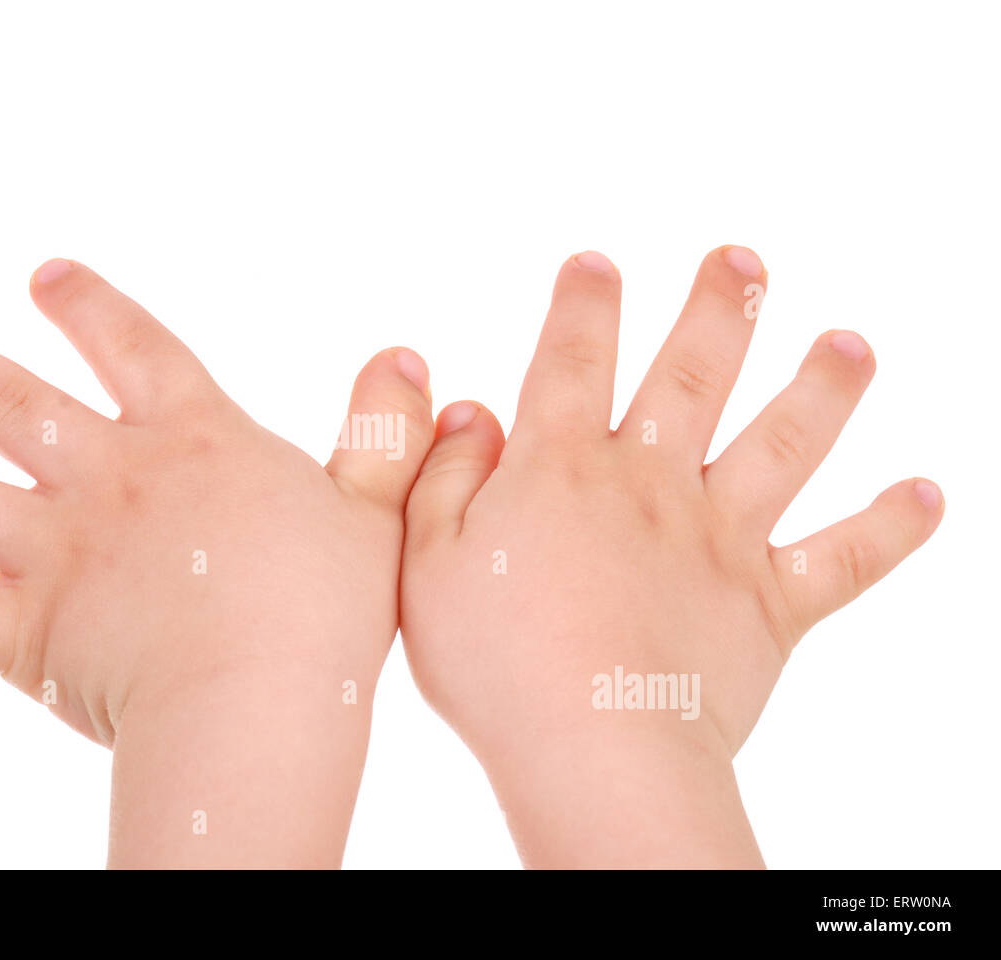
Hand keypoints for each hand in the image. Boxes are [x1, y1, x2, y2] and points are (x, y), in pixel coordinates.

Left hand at [0, 258, 433, 865]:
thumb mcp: (373, 510)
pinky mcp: (27, 633)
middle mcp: (108, 483)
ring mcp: (57, 553)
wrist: (259, 696)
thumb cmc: (327, 611)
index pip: (133, 349)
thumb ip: (382, 435)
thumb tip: (404, 359)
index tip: (45, 275)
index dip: (89, 307)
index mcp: (191, 445)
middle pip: (7, 403)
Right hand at [399, 247, 942, 866]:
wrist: (593, 752)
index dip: (582, 305)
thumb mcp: (427, 561)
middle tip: (742, 259)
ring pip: (784, 444)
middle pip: (693, 375)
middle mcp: (650, 486)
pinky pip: (841, 561)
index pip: (571, 362)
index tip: (596, 262)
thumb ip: (446, 477)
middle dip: (720, 308)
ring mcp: (718, 540)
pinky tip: (926, 497)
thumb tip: (470, 412)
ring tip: (852, 343)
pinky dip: (887, 529)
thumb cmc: (497, 664)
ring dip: (823, 387)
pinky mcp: (767, 607)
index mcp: (561, 471)